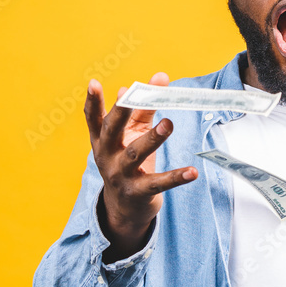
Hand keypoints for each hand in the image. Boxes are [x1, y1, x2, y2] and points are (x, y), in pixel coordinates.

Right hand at [84, 72, 197, 260]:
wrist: (123, 208)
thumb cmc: (127, 162)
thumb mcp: (132, 135)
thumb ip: (144, 107)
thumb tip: (158, 78)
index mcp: (103, 140)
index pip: (95, 118)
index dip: (93, 101)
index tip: (92, 83)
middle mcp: (107, 156)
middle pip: (112, 131)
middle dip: (122, 112)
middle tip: (134, 95)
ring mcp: (120, 175)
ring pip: (135, 154)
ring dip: (152, 138)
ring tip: (168, 123)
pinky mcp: (138, 192)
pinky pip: (159, 183)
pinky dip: (176, 177)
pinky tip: (193, 171)